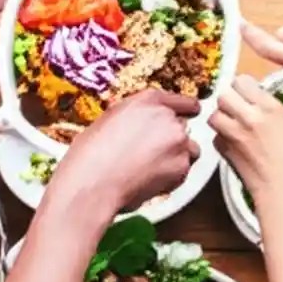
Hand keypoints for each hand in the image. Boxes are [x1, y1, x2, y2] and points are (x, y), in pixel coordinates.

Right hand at [51, 90, 200, 210]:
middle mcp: (168, 117)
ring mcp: (178, 141)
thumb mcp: (111, 119)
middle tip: (150, 154)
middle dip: (171, 139)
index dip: (186, 109)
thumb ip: (135, 117)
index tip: (191, 113)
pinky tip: (150, 180)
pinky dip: (172, 176)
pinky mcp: (181, 166)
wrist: (93, 181)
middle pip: (182, 127)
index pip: (181, 101)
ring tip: (152, 169)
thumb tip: (144, 127)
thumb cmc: (92, 153)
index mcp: (149, 100)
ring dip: (176, 157)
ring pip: (189, 149)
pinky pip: (184, 170)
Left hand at [209, 76, 282, 195]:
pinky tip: (233, 144)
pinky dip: (221, 138)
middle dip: (228, 101)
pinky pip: (215, 135)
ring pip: (214, 114)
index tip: (245, 95)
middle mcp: (249, 116)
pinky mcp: (223, 149)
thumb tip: (251, 98)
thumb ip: (267, 107)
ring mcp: (233, 133)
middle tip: (237, 111)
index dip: (242, 88)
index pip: (242, 81)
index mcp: (270, 107)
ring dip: (221, 118)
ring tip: (233, 127)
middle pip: (224, 95)